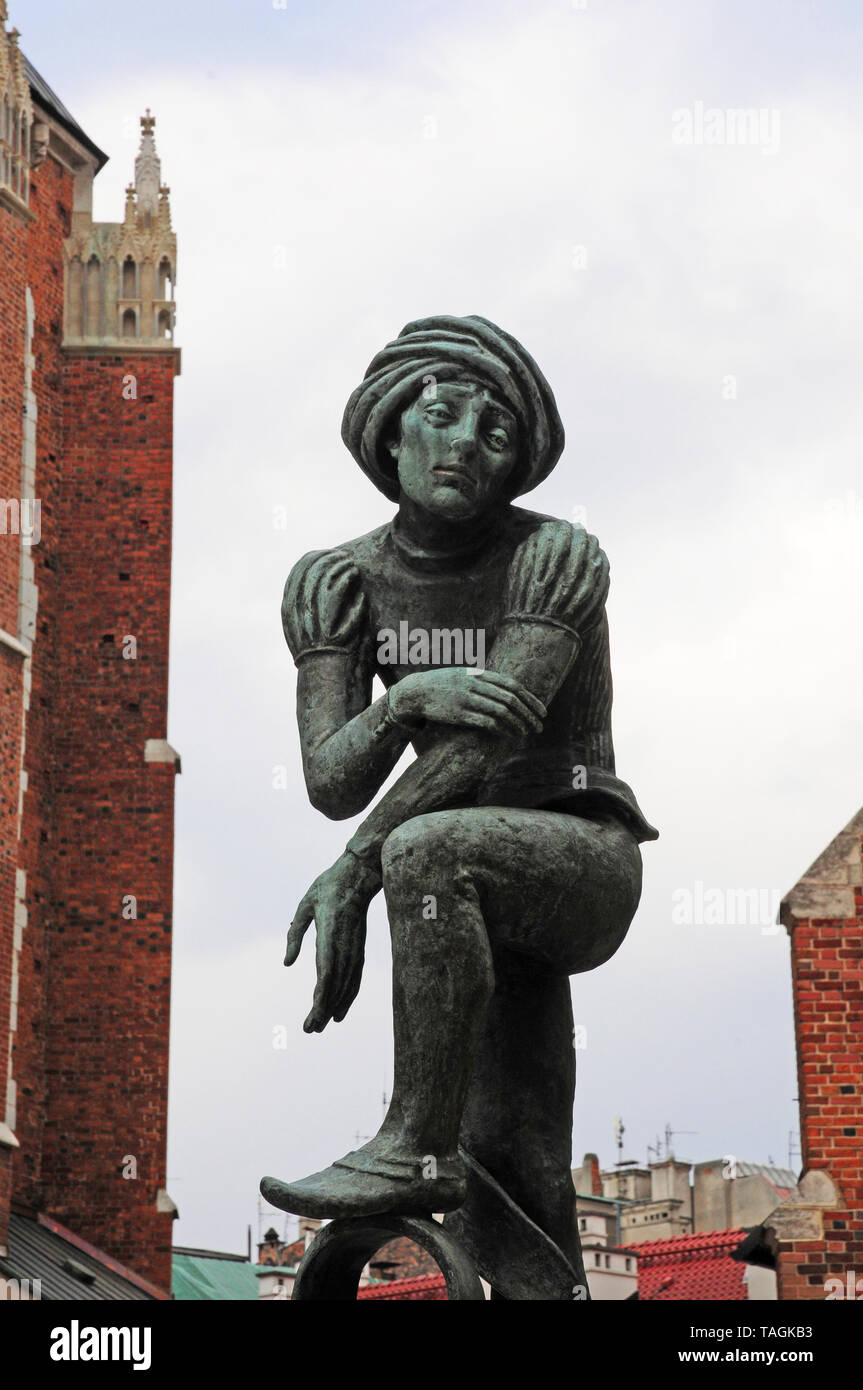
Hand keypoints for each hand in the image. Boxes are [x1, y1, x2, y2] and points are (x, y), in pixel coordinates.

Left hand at [284, 852, 381, 1031]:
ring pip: (347, 985)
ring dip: (335, 1007)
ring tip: (321, 1026)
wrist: (359, 876)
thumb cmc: (328, 888)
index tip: (312, 1015)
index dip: (321, 997)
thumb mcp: (305, 905)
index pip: (327, 972)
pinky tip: (339, 1011)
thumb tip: (287, 963)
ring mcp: (355, 949)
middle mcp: (346, 945)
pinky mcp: (359, 950)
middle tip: (310, 1030)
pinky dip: (348, 997)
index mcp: (330, 933)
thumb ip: (295, 934)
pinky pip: (355, 978)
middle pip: (336, 984)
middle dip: (324, 1010)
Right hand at [389, 667, 544, 737]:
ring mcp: (467, 699)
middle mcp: (476, 685)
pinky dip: (503, 730)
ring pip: (502, 712)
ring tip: (527, 733)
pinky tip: (510, 736)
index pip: (513, 686)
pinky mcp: (459, 714)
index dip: (531, 699)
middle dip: (529, 714)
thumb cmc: (443, 684)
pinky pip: (487, 723)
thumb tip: (508, 687)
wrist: (416, 692)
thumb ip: (485, 679)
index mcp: (479, 674)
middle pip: (511, 700)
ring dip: (518, 724)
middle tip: (539, 726)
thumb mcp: (464, 674)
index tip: (542, 711)